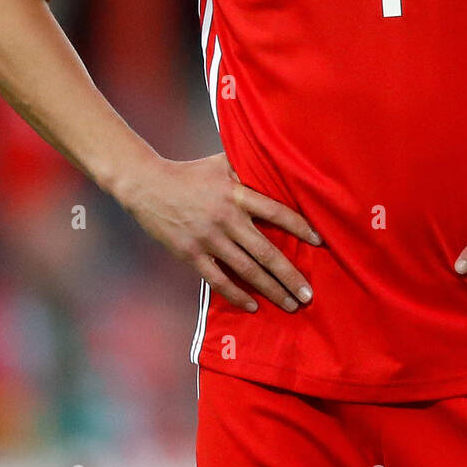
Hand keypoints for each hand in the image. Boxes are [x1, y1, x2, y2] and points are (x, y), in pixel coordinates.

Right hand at [117, 152, 320, 313]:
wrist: (147, 185)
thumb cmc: (189, 173)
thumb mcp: (221, 162)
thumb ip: (248, 166)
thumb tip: (277, 160)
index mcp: (236, 194)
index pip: (276, 212)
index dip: (299, 227)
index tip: (320, 241)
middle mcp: (226, 218)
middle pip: (265, 251)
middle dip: (290, 275)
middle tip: (309, 294)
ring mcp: (208, 239)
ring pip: (246, 270)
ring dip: (271, 289)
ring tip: (291, 304)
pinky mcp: (191, 254)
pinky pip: (218, 280)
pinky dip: (237, 296)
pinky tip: (253, 306)